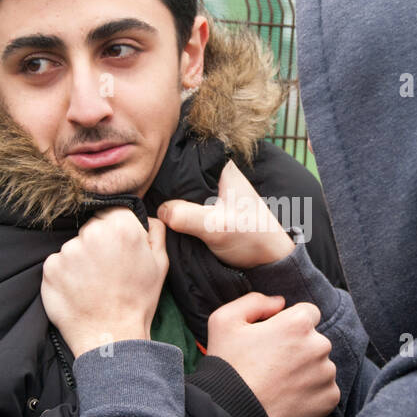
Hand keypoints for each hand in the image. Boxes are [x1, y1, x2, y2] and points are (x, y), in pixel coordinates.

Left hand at [41, 209, 168, 357]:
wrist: (112, 337)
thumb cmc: (138, 302)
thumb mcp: (160, 264)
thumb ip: (155, 232)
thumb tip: (145, 216)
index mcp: (122, 227)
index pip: (112, 211)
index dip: (115, 230)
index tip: (116, 249)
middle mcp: (93, 233)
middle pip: (90, 227)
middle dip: (96, 244)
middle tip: (107, 271)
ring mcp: (68, 250)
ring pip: (73, 246)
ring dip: (80, 260)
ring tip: (93, 284)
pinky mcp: (50, 268)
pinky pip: (57, 263)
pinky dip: (65, 274)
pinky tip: (79, 290)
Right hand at [157, 160, 294, 268]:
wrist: (269, 260)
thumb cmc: (251, 239)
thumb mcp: (216, 227)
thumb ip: (187, 216)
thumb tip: (160, 210)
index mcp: (221, 167)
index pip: (183, 155)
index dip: (163, 168)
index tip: (146, 183)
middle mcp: (216, 174)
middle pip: (178, 174)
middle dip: (164, 188)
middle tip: (146, 200)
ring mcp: (212, 191)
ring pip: (180, 191)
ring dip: (169, 202)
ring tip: (152, 210)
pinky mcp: (209, 207)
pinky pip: (185, 204)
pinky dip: (176, 212)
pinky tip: (165, 220)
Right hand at [205, 292, 338, 416]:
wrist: (230, 416)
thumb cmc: (226, 367)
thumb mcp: (224, 320)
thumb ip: (254, 301)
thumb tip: (280, 302)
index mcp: (298, 323)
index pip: (308, 313)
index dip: (289, 325)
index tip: (275, 341)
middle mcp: (319, 346)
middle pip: (315, 341)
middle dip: (299, 348)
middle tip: (273, 366)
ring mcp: (326, 374)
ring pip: (321, 366)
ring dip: (306, 372)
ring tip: (279, 385)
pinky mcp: (329, 399)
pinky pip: (326, 390)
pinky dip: (312, 395)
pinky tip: (289, 399)